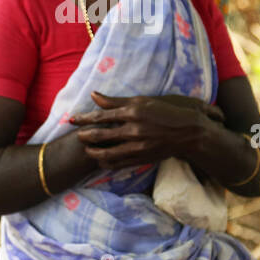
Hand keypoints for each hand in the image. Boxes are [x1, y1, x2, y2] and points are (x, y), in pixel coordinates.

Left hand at [69, 91, 216, 169]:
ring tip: (87, 150)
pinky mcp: (141, 158)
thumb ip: (116, 101)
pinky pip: (118, 163)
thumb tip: (94, 95)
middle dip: (85, 136)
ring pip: (107, 153)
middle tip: (77, 136)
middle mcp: (133, 130)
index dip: (84, 118)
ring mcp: (137, 146)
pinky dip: (106, 163)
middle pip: (101, 135)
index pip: (101, 116)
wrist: (187, 132)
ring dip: (93, 152)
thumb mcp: (142, 101)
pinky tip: (100, 160)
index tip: (73, 119)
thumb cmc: (164, 112)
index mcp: (133, 112)